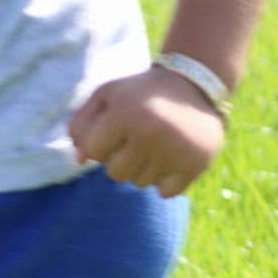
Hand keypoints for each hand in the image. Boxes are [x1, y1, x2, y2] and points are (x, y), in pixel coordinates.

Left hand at [68, 67, 224, 197]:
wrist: (192, 85)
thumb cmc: (140, 92)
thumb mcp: (106, 95)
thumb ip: (82, 124)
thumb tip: (79, 160)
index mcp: (124, 113)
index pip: (94, 152)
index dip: (99, 143)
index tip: (113, 131)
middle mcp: (150, 133)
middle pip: (116, 173)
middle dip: (118, 160)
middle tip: (133, 141)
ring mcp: (175, 151)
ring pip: (141, 183)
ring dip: (142, 169)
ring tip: (153, 145)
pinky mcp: (197, 163)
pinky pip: (166, 192)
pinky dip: (164, 180)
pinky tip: (169, 159)